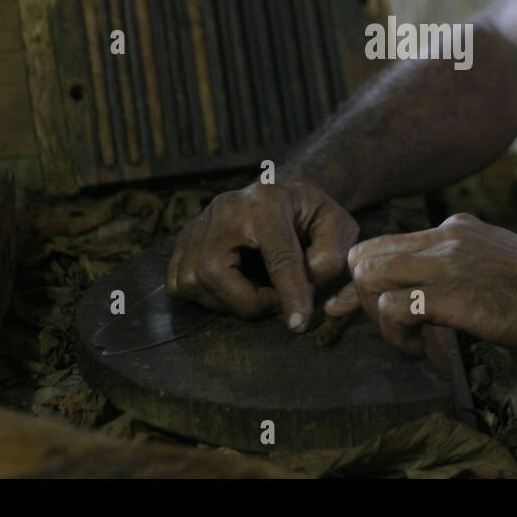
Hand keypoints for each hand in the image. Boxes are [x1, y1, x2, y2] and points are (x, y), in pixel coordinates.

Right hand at [167, 181, 358, 330]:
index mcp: (268, 200)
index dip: (289, 293)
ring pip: (191, 279)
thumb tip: (308, 284)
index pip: (277, 255)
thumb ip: (331, 254)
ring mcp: (200, 221)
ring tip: (256, 294)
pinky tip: (232, 289)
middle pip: (214, 269)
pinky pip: (177, 281)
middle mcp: (226, 207)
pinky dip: (203, 297)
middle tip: (274, 303)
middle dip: (246, 302)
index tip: (299, 323)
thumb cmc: (311, 214)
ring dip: (226, 302)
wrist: (282, 193)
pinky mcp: (185, 237)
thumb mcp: (338, 225)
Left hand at [329, 212, 516, 355]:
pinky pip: (393, 309)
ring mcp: (446, 263)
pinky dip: (395, 336)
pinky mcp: (452, 294)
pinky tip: (418, 350)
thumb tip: (427, 293)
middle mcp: (444, 236)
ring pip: (369, 277)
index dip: (368, 279)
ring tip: (405, 340)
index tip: (369, 308)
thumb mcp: (495, 261)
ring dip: (376, 317)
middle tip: (389, 327)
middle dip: (363, 297)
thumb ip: (459, 266)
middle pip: (365, 255)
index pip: (384, 242)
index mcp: (453, 227)